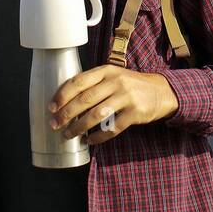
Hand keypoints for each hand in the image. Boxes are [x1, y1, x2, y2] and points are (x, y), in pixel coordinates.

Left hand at [48, 65, 178, 145]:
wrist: (161, 91)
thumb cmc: (130, 85)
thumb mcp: (113, 76)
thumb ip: (94, 84)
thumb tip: (66, 101)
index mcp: (106, 71)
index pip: (78, 81)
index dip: (62, 95)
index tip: (51, 107)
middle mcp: (116, 82)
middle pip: (85, 99)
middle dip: (66, 114)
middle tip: (55, 124)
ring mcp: (126, 97)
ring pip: (96, 115)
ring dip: (79, 127)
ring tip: (69, 134)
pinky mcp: (135, 113)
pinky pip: (112, 128)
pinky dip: (98, 137)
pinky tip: (90, 140)